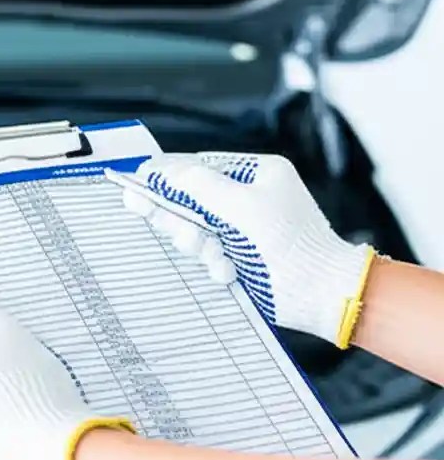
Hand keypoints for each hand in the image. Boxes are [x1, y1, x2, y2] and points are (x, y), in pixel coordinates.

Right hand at [107, 153, 374, 347]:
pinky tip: (229, 270)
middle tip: (163, 220)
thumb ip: (197, 186)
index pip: (198, 166)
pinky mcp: (240, 255)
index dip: (167, 176)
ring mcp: (244, 227)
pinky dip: (213, 263)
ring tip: (214, 255)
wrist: (322, 293)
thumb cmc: (292, 244)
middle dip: (181, 217)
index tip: (138, 182)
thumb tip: (161, 169)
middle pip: (191, 199)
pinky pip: (207, 253)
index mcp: (257, 173)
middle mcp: (249, 197)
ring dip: (199, 245)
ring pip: (195, 229)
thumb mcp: (240, 206)